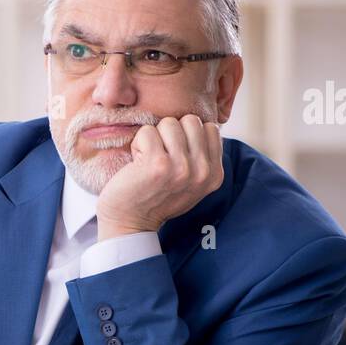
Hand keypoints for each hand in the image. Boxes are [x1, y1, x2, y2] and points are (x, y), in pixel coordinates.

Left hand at [96, 115, 222, 239]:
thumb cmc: (156, 197)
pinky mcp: (158, 164)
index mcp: (215, 174)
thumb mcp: (191, 181)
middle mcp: (203, 172)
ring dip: (154, 138)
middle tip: (160, 156)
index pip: (210, 128)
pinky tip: (137, 164)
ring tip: (148, 160)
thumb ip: (202, 156)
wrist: (130, 223)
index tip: (175, 156)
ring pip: (169, 123)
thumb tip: (201, 123)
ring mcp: (182, 168)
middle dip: (171, 133)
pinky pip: (147, 131)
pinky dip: (138, 144)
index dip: (187, 135)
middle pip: (190, 121)